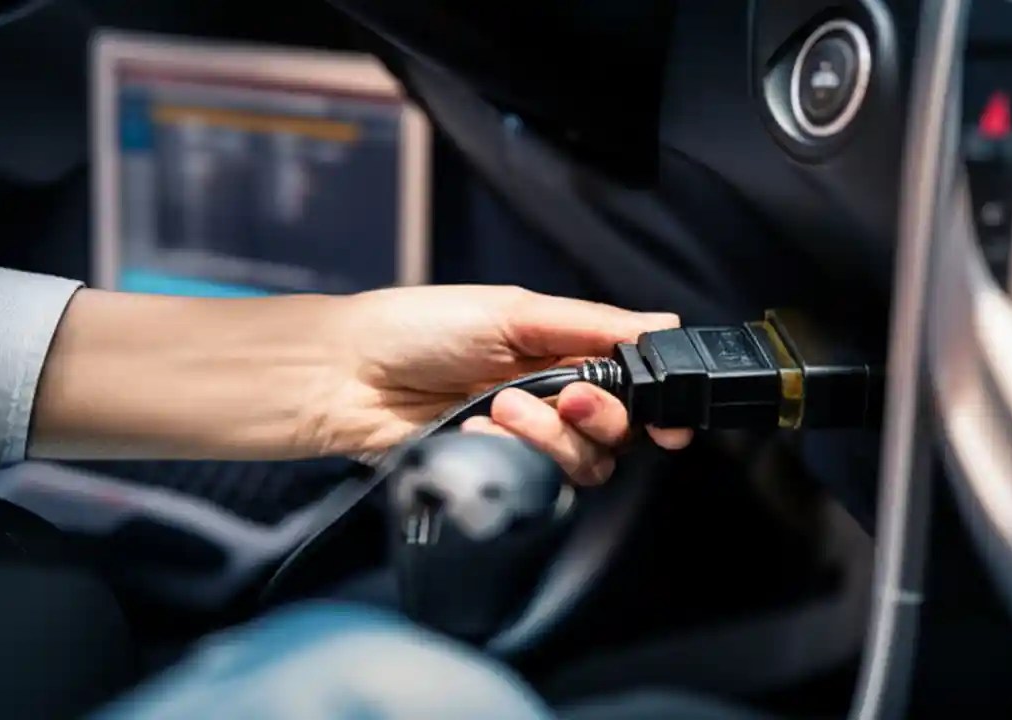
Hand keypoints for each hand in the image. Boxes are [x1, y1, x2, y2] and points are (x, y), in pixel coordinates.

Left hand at [308, 285, 692, 483]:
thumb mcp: (513, 312)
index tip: (664, 421)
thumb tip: (665, 325)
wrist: (346, 376)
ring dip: (550, 439)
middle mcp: (555, 397)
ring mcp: (526, 439)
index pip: (633, 384)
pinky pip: (534, 482)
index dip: (656, 405)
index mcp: (565, 350)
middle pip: (619, 432)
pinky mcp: (497, 473)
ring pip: (585, 464)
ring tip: (500, 408)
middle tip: (564, 399)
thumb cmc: (419, 329)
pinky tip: (475, 433)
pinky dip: (512, 457)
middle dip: (600, 419)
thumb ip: (592, 324)